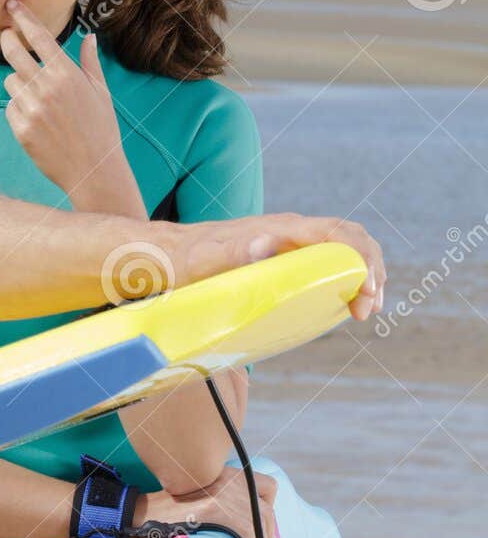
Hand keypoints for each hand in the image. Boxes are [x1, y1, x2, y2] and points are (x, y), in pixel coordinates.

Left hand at [0, 0, 138, 208]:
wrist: (93, 169)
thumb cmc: (100, 128)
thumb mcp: (100, 92)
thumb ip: (89, 62)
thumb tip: (89, 37)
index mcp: (68, 74)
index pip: (40, 37)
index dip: (24, 19)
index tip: (12, 6)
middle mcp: (47, 88)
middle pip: (14, 52)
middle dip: (8, 40)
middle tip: (7, 36)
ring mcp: (31, 108)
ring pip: (10, 81)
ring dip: (19, 83)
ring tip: (40, 100)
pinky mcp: (20, 128)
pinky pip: (10, 107)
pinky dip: (19, 109)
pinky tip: (38, 121)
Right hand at [132, 466, 279, 537]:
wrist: (142, 514)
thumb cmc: (167, 511)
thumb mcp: (200, 495)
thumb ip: (223, 497)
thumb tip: (247, 521)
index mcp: (225, 472)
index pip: (267, 485)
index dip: (269, 509)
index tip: (264, 527)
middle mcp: (228, 478)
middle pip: (267, 509)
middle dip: (270, 535)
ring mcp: (223, 492)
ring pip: (260, 524)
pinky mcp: (216, 509)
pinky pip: (249, 533)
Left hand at [167, 213, 385, 320]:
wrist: (166, 254)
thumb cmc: (184, 260)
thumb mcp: (206, 260)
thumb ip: (234, 251)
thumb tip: (266, 244)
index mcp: (280, 228)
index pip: (339, 234)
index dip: (363, 260)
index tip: (366, 294)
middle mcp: (288, 230)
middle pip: (349, 238)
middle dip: (370, 269)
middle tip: (367, 309)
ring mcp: (286, 241)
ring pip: (340, 248)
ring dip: (361, 274)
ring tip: (362, 308)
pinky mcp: (280, 255)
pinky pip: (323, 259)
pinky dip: (343, 276)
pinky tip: (340, 301)